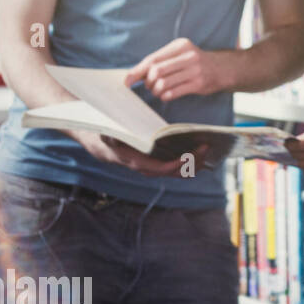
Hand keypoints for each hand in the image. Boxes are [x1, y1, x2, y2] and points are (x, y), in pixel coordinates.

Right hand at [71, 130, 205, 177]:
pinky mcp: (153, 162)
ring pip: (174, 171)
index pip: (158, 168)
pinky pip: (172, 165)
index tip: (190, 156)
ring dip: (191, 162)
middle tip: (206, 147)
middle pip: (171, 171)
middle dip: (190, 162)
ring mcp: (148, 166)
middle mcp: (143, 167)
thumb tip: (112, 137)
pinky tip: (199, 152)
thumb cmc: (103, 132)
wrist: (97, 139)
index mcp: (133, 160)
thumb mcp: (104, 132)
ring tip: (206, 149)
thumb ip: (110, 135)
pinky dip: (186, 161)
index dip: (176, 164)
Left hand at [125, 38, 227, 100]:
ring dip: (156, 90)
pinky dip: (165, 96)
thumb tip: (133, 75)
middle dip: (148, 82)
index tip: (127, 82)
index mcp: (180, 45)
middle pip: (156, 71)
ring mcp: (195, 70)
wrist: (223, 69)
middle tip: (150, 86)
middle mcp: (189, 56)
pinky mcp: (199, 83)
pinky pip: (173, 92)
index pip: (152, 59)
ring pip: (163, 83)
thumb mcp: (179, 55)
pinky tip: (167, 95)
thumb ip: (159, 62)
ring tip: (159, 91)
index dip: (137, 71)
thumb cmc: (194, 63)